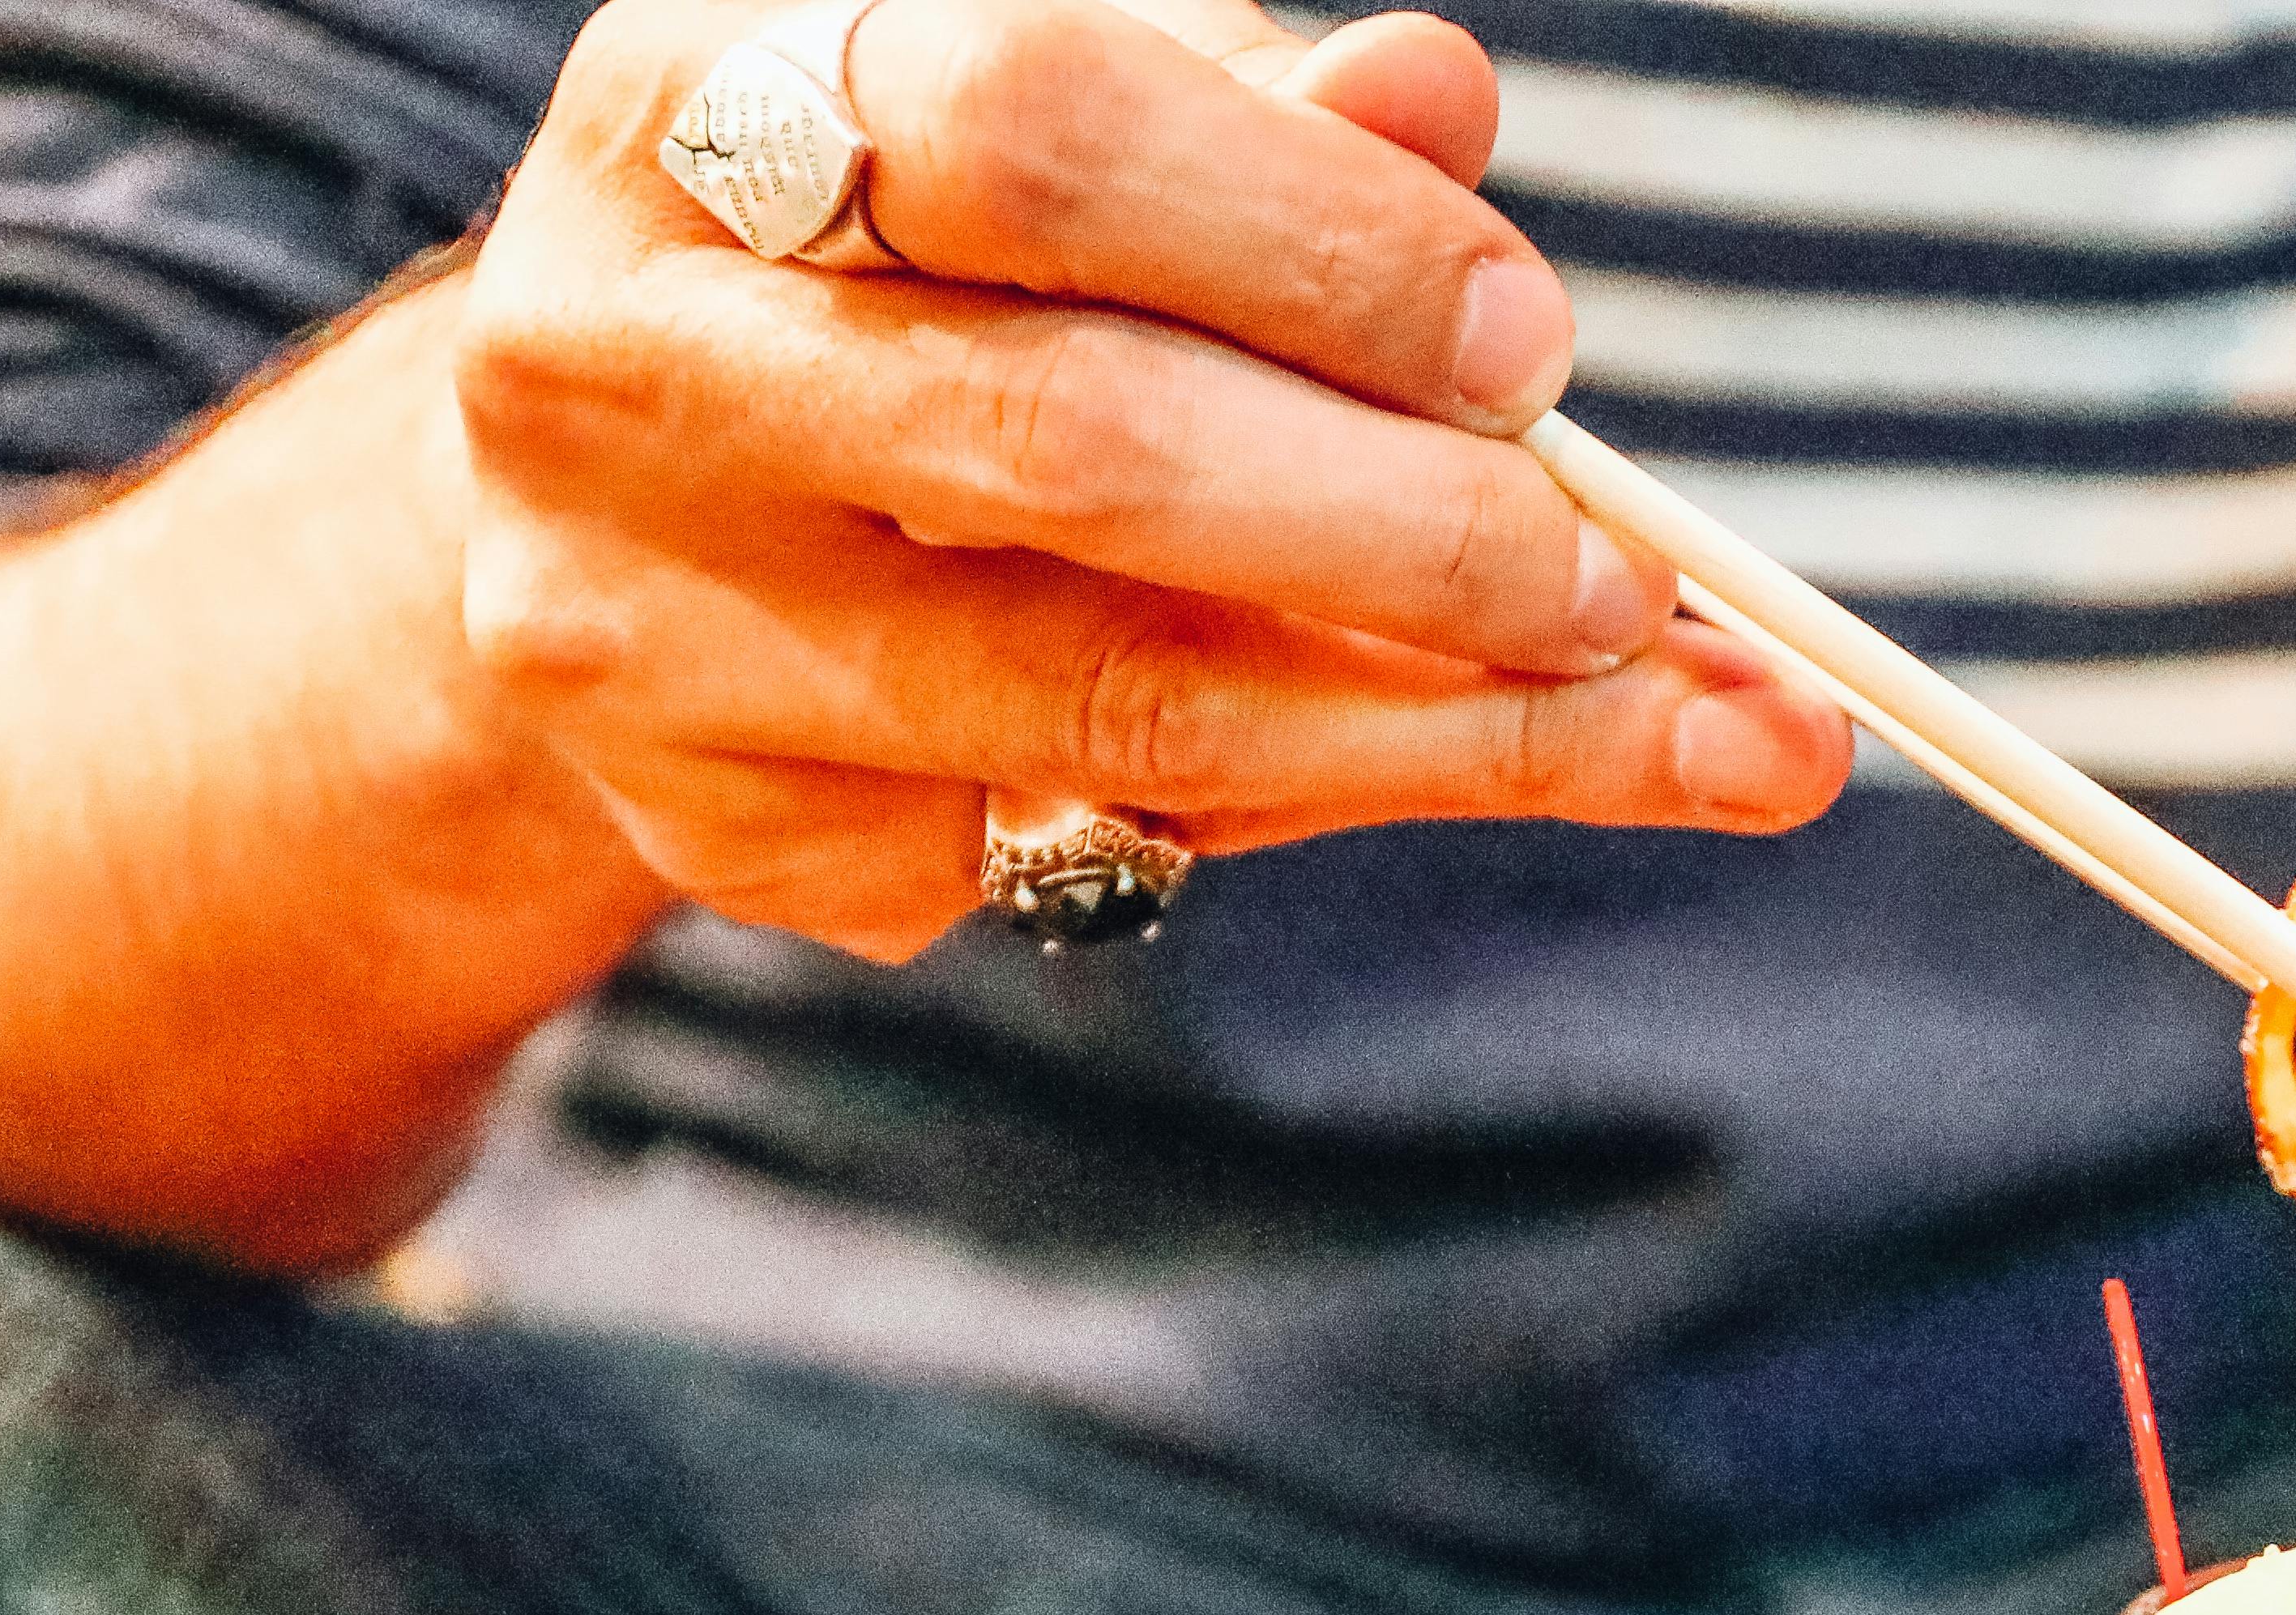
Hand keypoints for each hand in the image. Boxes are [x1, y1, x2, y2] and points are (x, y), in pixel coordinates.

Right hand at [455, 0, 1846, 958]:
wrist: (646, 516)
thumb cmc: (926, 287)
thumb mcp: (1082, 158)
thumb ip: (1264, 143)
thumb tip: (1442, 95)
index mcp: (701, 103)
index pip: (1044, 130)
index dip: (1323, 244)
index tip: (1537, 348)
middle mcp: (623, 359)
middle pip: (1075, 440)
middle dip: (1409, 527)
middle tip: (1629, 581)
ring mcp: (647, 622)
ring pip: (1102, 698)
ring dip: (1433, 727)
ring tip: (1672, 725)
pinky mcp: (728, 831)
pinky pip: (1076, 838)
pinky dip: (1307, 807)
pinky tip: (1437, 765)